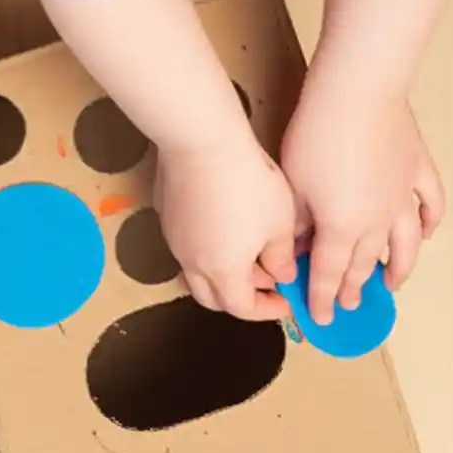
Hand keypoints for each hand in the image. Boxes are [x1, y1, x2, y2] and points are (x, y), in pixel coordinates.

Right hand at [154, 131, 296, 321]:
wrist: (202, 142)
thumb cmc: (247, 182)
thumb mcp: (280, 223)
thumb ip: (281, 257)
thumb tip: (281, 274)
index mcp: (224, 272)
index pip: (243, 309)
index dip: (267, 310)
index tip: (285, 301)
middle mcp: (193, 263)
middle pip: (212, 299)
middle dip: (239, 299)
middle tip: (265, 284)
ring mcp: (175, 241)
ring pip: (196, 274)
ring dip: (221, 275)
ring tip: (247, 254)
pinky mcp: (167, 218)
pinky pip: (186, 247)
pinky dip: (206, 251)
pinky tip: (224, 227)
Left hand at [281, 89, 444, 324]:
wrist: (357, 92)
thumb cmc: (317, 135)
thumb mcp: (293, 187)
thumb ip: (299, 225)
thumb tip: (297, 250)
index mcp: (341, 228)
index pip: (329, 274)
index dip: (323, 299)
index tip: (321, 318)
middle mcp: (377, 220)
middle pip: (364, 263)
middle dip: (354, 288)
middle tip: (348, 305)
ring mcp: (403, 195)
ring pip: (405, 245)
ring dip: (399, 268)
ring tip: (391, 284)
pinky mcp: (418, 169)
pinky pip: (431, 205)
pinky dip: (431, 223)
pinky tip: (428, 233)